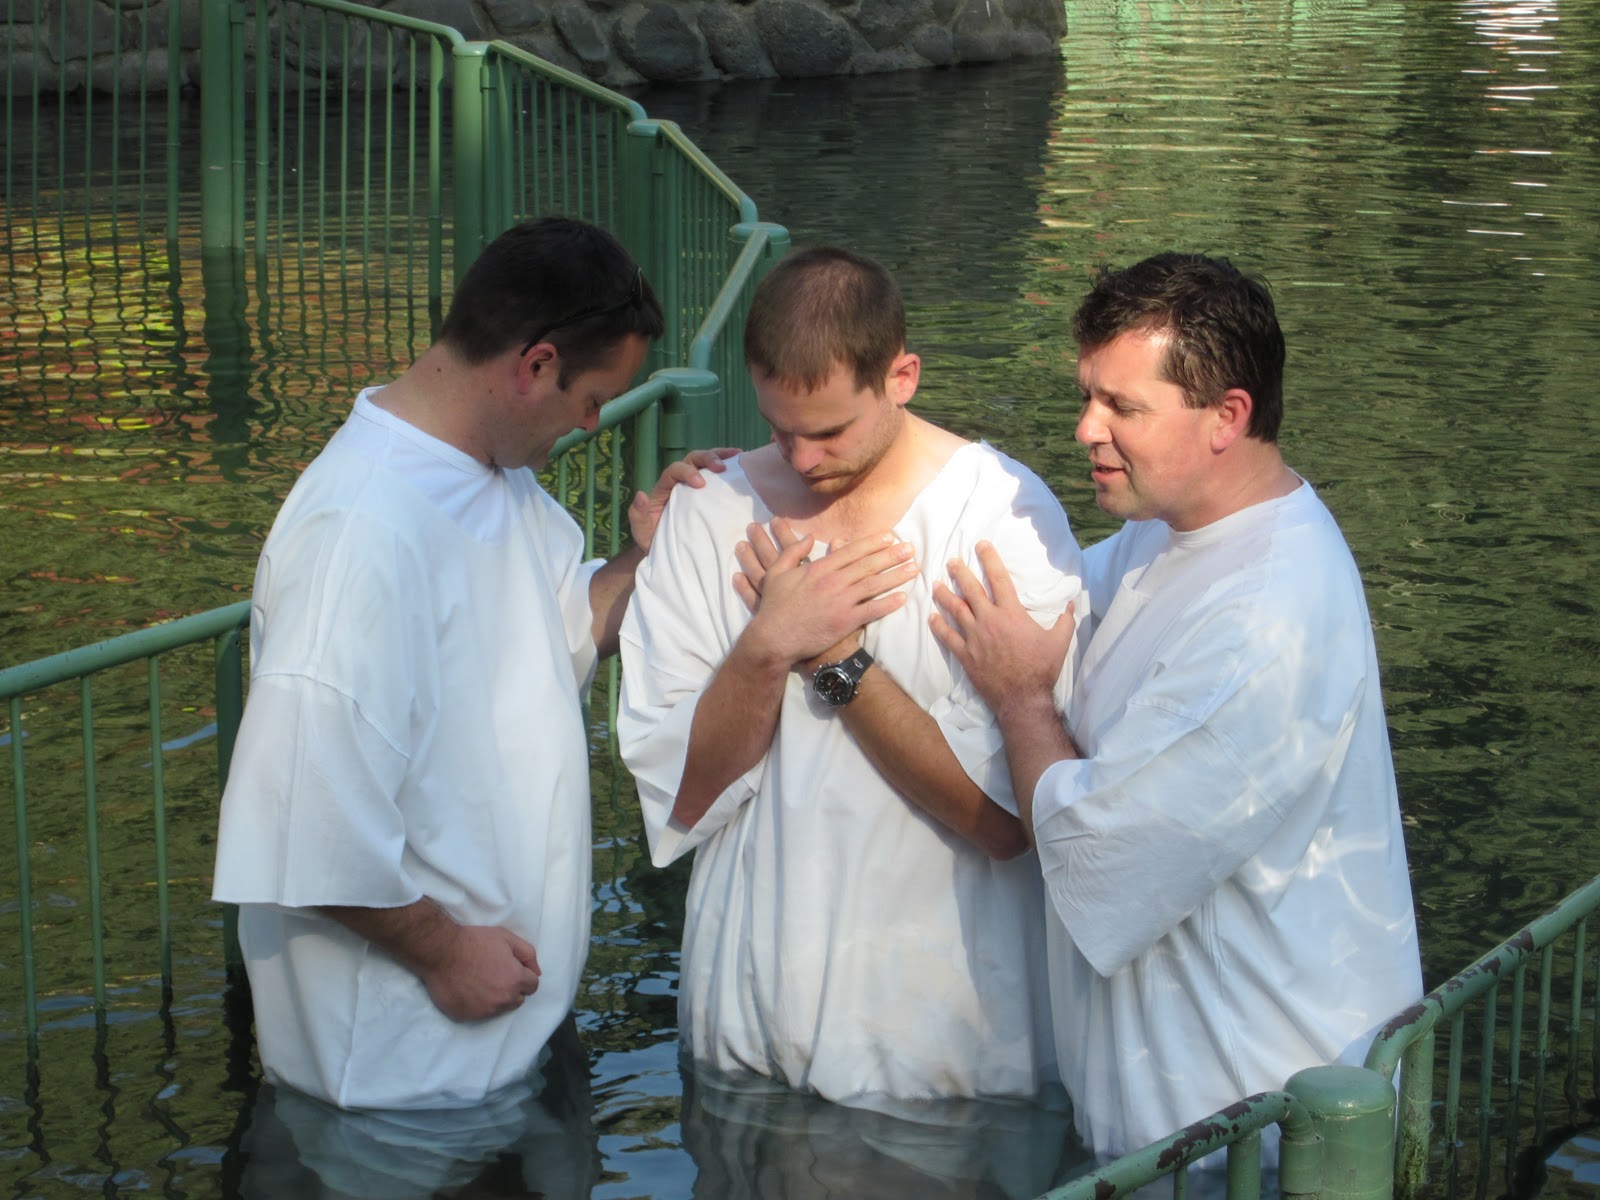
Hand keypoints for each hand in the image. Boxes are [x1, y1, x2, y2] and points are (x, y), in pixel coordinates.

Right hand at [419, 924, 541, 1022]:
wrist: (441, 952)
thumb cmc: (474, 941)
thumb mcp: (507, 938)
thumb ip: (528, 954)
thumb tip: (537, 972)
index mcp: (516, 980)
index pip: (532, 986)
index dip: (523, 975)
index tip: (511, 968)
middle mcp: (503, 999)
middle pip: (517, 999)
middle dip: (512, 988)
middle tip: (495, 974)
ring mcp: (484, 1010)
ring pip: (500, 1008)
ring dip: (496, 998)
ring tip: (480, 981)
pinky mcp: (467, 1016)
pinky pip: (479, 1013)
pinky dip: (477, 1004)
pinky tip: (468, 989)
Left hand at [627, 448, 738, 551]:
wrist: (665, 549)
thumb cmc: (652, 539)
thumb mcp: (641, 530)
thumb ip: (638, 513)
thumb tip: (641, 494)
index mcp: (665, 487)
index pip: (675, 470)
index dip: (687, 472)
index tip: (701, 484)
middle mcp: (680, 482)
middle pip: (693, 459)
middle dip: (708, 458)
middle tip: (722, 467)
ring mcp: (695, 486)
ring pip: (706, 462)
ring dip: (721, 456)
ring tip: (738, 456)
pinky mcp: (708, 494)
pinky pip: (718, 477)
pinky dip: (730, 468)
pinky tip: (743, 466)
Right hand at [740, 522, 917, 668]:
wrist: (774, 638)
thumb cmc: (774, 607)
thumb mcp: (777, 573)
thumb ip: (793, 552)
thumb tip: (809, 537)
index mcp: (819, 568)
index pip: (851, 551)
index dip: (873, 543)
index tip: (890, 537)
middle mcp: (834, 581)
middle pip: (868, 565)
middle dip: (891, 555)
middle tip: (911, 548)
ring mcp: (841, 602)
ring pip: (874, 585)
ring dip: (896, 576)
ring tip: (914, 569)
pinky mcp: (845, 622)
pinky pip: (871, 611)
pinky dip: (888, 604)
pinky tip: (902, 598)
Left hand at [930, 541, 1075, 717]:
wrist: (1022, 697)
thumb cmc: (1042, 668)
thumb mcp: (1060, 641)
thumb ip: (1066, 620)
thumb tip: (1072, 605)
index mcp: (1012, 614)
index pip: (999, 579)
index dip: (989, 559)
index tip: (981, 545)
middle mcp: (990, 621)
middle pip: (970, 590)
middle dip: (959, 573)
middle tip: (951, 561)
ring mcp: (975, 638)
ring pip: (955, 610)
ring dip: (944, 596)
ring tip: (936, 585)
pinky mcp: (965, 655)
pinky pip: (947, 637)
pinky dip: (938, 626)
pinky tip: (932, 618)